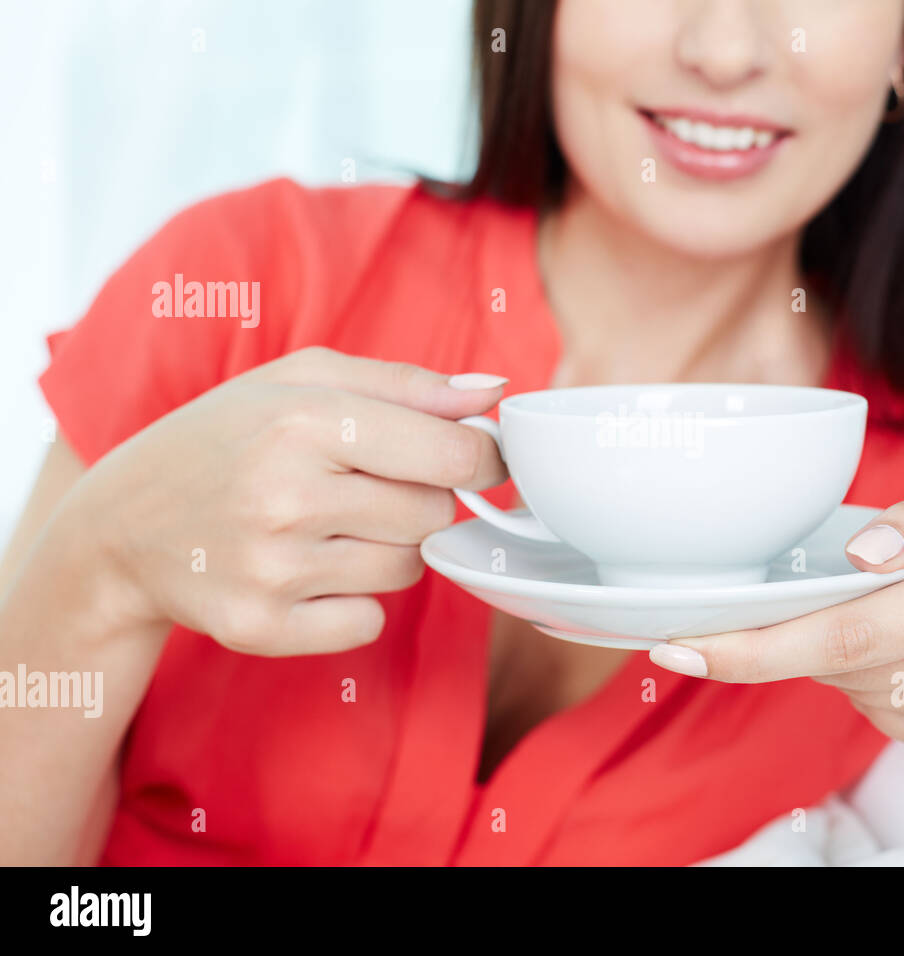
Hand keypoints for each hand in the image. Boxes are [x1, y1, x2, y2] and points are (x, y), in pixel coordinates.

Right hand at [63, 347, 507, 655]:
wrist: (119, 524)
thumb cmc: (225, 439)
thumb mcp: (300, 383)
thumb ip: (406, 384)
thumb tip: (494, 393)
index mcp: (302, 422)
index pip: (452, 456)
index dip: (484, 459)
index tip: (479, 459)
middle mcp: (285, 496)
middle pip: (434, 515)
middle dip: (422, 500)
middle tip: (370, 487)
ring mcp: (270, 569)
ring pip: (407, 569)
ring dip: (389, 549)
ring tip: (329, 525)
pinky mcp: (259, 627)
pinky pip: (367, 623)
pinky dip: (354, 603)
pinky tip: (307, 572)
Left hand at [648, 461, 903, 760]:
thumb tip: (860, 553)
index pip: (850, 631)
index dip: (755, 645)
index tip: (679, 646)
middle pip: (837, 662)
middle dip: (773, 639)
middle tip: (713, 621)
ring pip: (849, 685)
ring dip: (827, 647)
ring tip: (867, 607)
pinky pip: (873, 706)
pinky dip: (860, 672)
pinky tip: (895, 643)